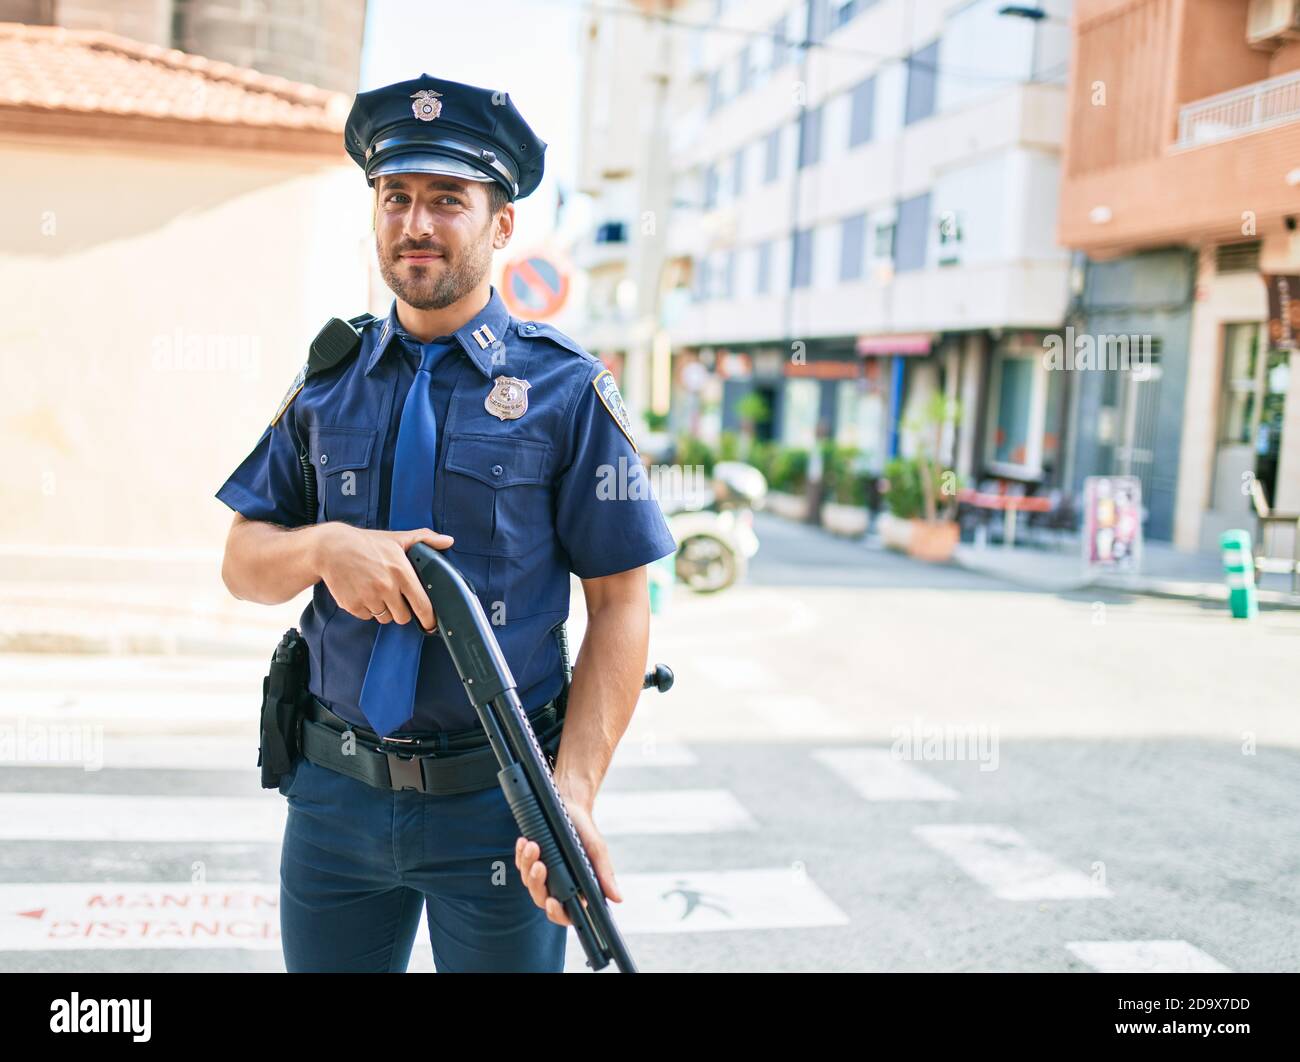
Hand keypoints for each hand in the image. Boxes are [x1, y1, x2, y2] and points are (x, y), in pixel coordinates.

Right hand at [314, 524, 453, 630]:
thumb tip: (448, 541)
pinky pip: (367, 616)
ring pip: (384, 617)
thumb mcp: (397, 538)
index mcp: (401, 572)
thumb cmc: (366, 543)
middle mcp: (386, 587)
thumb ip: (425, 539)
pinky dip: (367, 608)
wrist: (331, 548)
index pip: (422, 605)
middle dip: (402, 611)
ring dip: (383, 609)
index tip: (431, 624)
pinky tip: (362, 591)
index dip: (429, 618)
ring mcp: (368, 598)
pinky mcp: (353, 605)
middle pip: (403, 617)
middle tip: (395, 597)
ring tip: (375, 589)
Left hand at [515, 798, 621, 926]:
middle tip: (540, 865)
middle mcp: (557, 886)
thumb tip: (618, 898)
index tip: (552, 901)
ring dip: (528, 865)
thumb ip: (605, 874)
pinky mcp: (529, 861)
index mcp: (575, 889)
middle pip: (541, 898)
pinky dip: (521, 854)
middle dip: (538, 882)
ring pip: (528, 881)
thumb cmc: (586, 832)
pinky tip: (525, 841)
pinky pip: (521, 864)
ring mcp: (542, 874)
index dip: (557, 913)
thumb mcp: (597, 850)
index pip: (565, 913)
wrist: (570, 808)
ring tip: (533, 845)